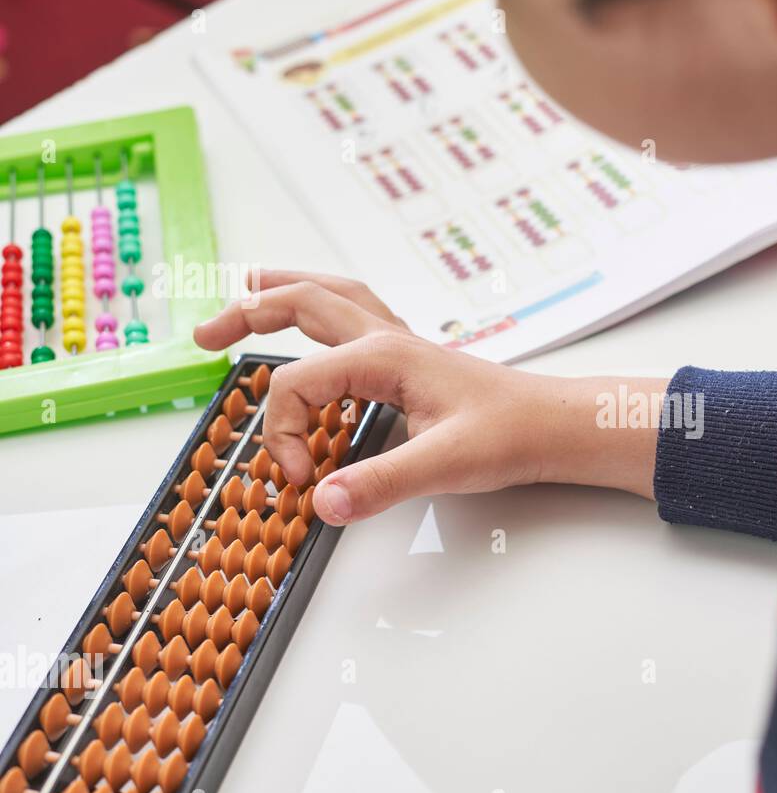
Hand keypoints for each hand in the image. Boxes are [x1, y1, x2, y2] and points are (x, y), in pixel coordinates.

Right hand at [194, 271, 663, 524]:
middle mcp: (387, 339)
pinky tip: (318, 327)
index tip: (303, 479)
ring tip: (245, 289)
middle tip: (203, 337)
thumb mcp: (444, 464)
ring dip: (283, 290)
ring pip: (329, 295)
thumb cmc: (512, 435)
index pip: (299, 385)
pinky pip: (354, 314)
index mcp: (384, 357)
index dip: (285, 435)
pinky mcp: (411, 361)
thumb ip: (379, 484)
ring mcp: (399, 345)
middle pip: (301, 302)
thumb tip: (321, 502)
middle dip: (246, 312)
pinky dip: (321, 307)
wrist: (556, 426)